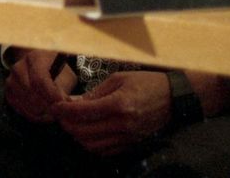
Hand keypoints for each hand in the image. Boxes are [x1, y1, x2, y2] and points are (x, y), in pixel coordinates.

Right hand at [4, 49, 75, 122]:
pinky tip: (42, 114)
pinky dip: (32, 115)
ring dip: (40, 112)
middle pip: (31, 92)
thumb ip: (64, 90)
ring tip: (52, 113)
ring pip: (25, 103)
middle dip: (46, 106)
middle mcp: (19, 67)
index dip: (51, 96)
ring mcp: (11, 79)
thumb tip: (65, 105)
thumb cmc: (56, 72)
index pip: (40, 80)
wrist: (38, 67)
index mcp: (35, 58)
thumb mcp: (65, 76)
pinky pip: (19, 108)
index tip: (62, 105)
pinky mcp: (8, 92)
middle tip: (58, 112)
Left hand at [51, 70, 170, 155]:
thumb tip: (73, 103)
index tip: (53, 107)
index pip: (81, 113)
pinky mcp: (132, 144)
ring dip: (77, 136)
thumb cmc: (146, 83)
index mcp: (118, 104)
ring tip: (73, 123)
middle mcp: (123, 124)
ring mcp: (128, 137)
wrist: (176, 98)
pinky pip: (105, 150)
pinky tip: (89, 132)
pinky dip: (92, 143)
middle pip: (83, 132)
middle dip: (66, 124)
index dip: (62, 111)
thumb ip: (95, 93)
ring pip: (92, 144)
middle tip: (60, 115)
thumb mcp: (118, 79)